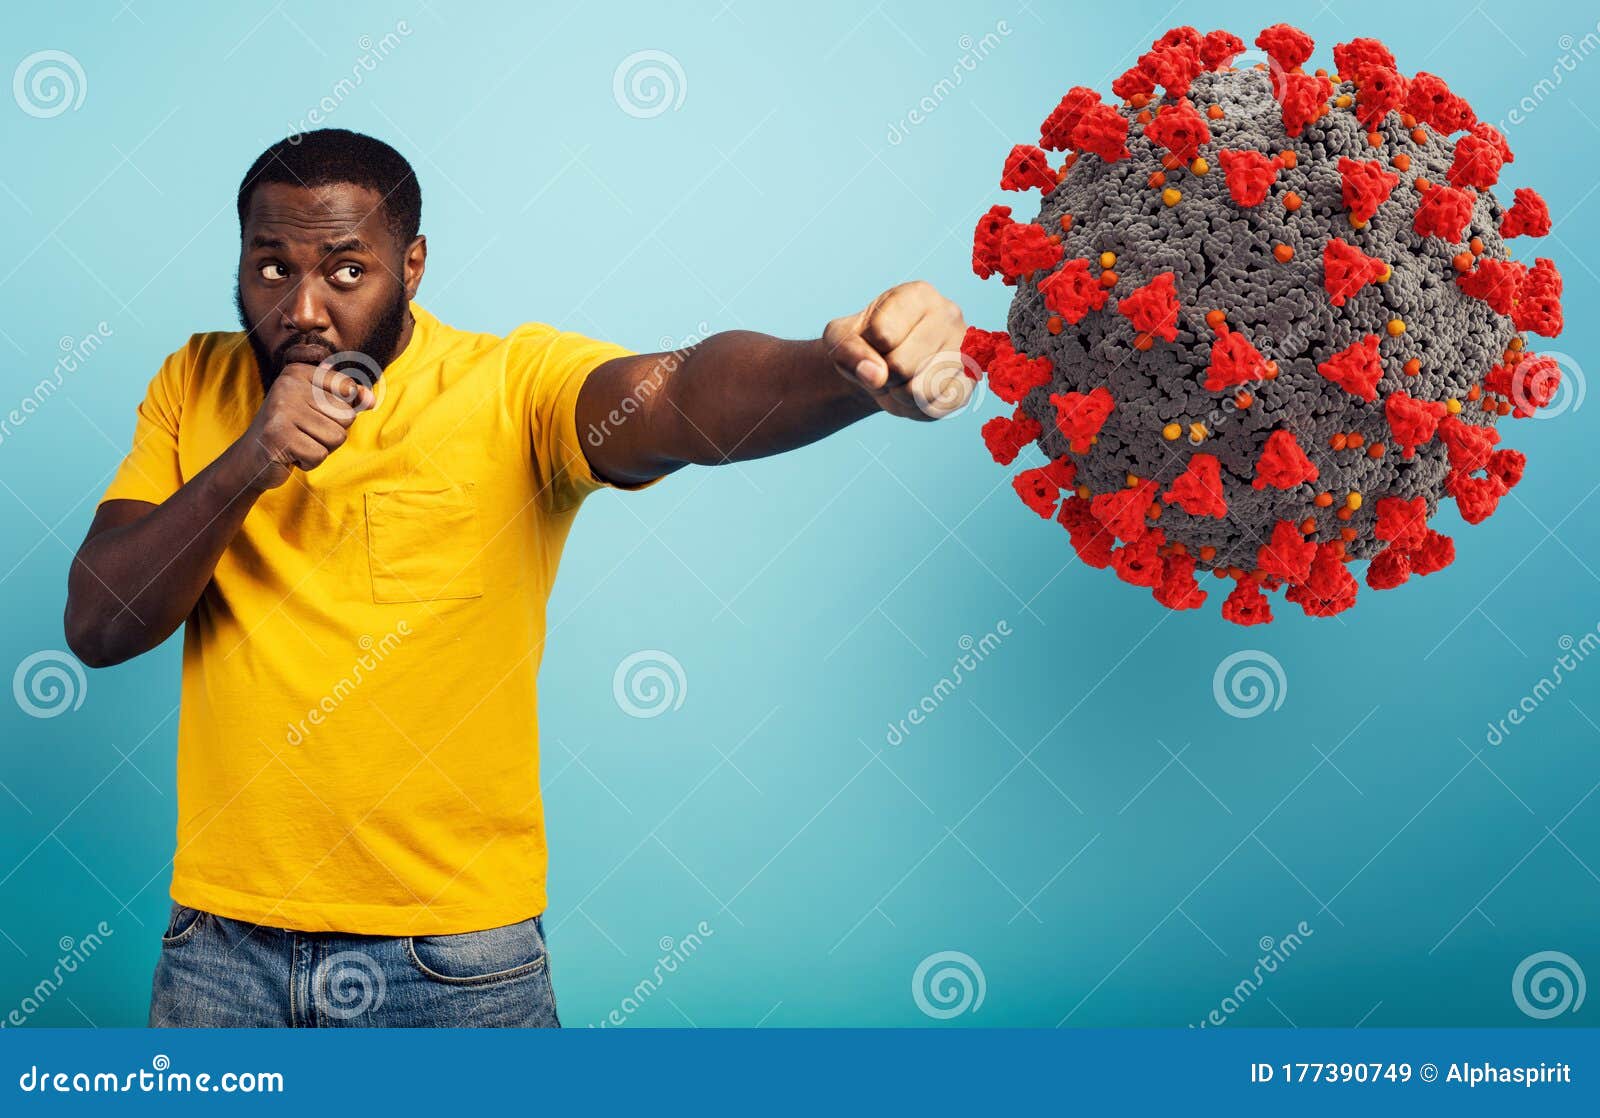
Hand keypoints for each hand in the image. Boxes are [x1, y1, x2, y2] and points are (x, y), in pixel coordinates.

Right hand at [225, 361, 375, 491]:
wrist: (252, 458)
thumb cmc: (293, 430)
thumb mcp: (321, 409)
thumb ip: (349, 400)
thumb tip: (371, 398)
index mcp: (298, 371)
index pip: (348, 388)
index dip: (340, 410)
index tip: (314, 413)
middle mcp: (288, 385)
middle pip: (346, 415)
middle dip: (332, 432)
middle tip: (304, 432)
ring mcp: (281, 409)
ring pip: (337, 437)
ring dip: (322, 448)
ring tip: (298, 442)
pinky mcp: (277, 435)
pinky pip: (319, 455)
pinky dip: (309, 462)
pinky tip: (291, 455)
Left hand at [822, 280, 970, 419]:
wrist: (884, 364)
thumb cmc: (864, 344)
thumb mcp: (840, 339)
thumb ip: (847, 350)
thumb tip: (876, 375)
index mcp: (919, 294)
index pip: (882, 334)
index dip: (867, 349)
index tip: (872, 344)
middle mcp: (950, 315)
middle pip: (901, 366)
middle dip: (883, 376)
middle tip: (886, 367)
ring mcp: (964, 350)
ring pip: (919, 391)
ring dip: (897, 394)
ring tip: (900, 379)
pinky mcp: (969, 383)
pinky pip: (933, 409)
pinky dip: (914, 408)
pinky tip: (915, 390)